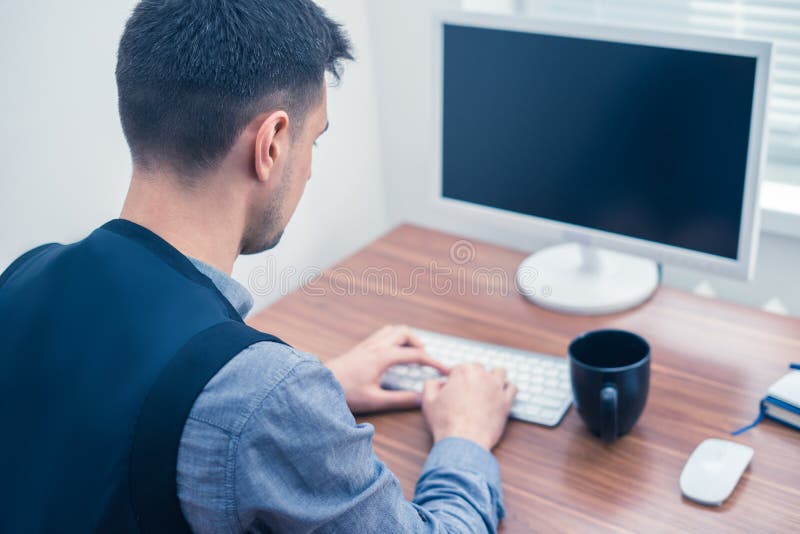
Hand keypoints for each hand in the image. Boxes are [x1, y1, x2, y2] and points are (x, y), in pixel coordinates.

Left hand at [327, 325, 449, 413]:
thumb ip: (401, 399)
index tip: (445, 370)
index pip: (416, 355)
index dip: (434, 362)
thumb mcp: (376, 401)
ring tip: (412, 353)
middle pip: (405, 333)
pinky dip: (394, 338)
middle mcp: (376, 346)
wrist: (319, 386)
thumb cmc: (346, 393)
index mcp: (383, 357)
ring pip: (393, 330)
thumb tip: (421, 399)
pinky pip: (382, 334)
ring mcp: (367, 344)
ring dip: (406, 338)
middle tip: (426, 359)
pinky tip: (393, 353)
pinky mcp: (360, 347)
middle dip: (419, 344)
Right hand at [422, 364, 516, 450]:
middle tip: (466, 392)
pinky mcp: (506, 401)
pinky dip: (507, 389)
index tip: (451, 388)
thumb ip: (431, 385)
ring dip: (493, 377)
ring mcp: (496, 387)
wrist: (463, 441)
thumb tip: (438, 382)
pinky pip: (512, 388)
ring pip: (499, 372)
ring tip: (486, 388)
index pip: (458, 368)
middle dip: (472, 377)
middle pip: (478, 368)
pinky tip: (499, 396)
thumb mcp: (428, 401)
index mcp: (463, 371)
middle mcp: (482, 375)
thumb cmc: (445, 422)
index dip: (454, 378)